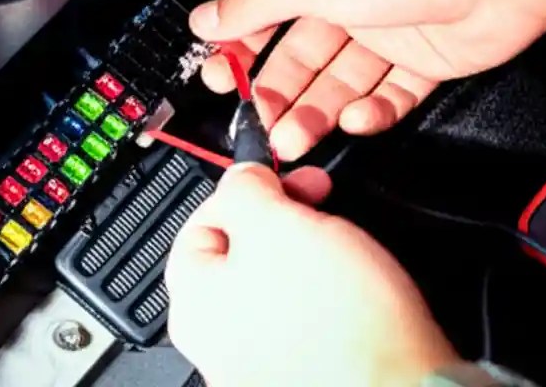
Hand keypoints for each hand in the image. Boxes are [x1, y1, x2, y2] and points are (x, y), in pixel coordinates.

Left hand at [165, 164, 457, 386]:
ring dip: (306, 256)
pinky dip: (325, 297)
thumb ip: (243, 190)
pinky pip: (305, 319)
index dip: (245, 191)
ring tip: (340, 251)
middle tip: (317, 207)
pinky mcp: (304, 373)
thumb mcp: (276, 224)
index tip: (281, 180)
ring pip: (276, 285)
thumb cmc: (339, 324)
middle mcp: (217, 343)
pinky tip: (351, 294)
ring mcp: (258, 364)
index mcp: (195, 305)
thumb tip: (239, 179)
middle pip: (240, 255)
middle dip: (281, 221)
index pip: (200, 224)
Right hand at [192, 0, 545, 159]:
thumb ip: (255, 4)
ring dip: (317, 110)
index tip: (221, 79)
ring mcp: (392, 27)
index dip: (243, 45)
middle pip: (304, 52)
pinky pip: (389, 95)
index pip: (268, 7)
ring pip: (343, 80)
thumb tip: (204, 19)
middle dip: (280, 90)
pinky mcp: (427, 61)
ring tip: (296, 139)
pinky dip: (371, 112)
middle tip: (259, 125)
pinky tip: (356, 119)